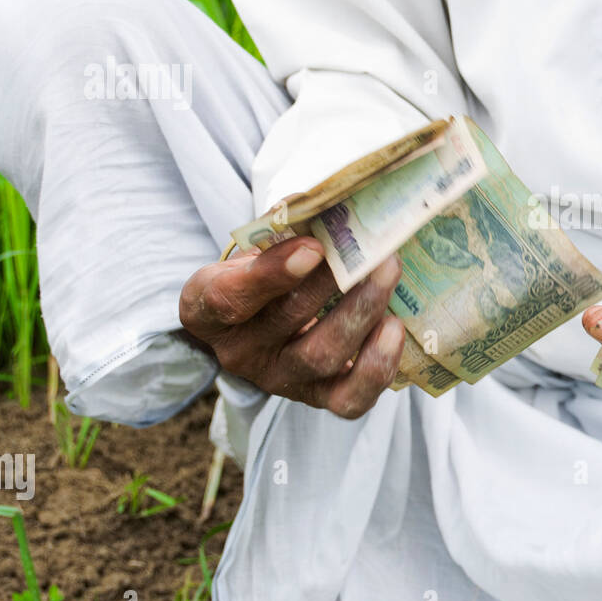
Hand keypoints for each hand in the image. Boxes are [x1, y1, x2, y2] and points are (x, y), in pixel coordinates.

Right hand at [179, 236, 404, 418]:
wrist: (266, 317)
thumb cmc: (263, 271)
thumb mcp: (255, 246)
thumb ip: (280, 228)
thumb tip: (321, 201)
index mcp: (208, 310)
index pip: (226, 299)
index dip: (270, 274)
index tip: (313, 246)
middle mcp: (240, 353)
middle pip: (285, 322)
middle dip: (333, 283)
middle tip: (370, 252)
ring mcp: (280, 380)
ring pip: (321, 357)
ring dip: (361, 313)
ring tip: (387, 274)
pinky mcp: (319, 398)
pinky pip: (349, 399)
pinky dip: (377, 366)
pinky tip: (393, 328)